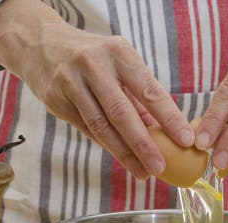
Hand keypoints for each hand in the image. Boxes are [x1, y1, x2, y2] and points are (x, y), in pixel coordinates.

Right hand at [0, 0, 192, 179]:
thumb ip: (139, 97)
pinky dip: (107, 145)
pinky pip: (86, 129)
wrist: (41, 44)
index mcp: (118, 52)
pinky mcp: (55, 99)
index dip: (169, 117)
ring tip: (143, 172)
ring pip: (101, 126)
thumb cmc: (93, 58)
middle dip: (143, 145)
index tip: (186, 139)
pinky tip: (122, 158)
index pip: (149, 90)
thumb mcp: (119, 64)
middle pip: (122, 113)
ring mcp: (71, 82)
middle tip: (160, 168)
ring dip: (124, 154)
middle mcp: (94, 65)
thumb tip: (165, 132)